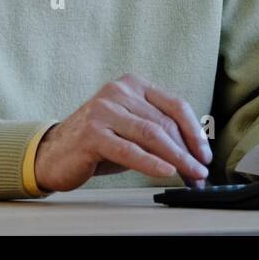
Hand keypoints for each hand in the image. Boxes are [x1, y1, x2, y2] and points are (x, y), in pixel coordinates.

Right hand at [34, 73, 211, 192]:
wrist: (53, 153)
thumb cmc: (97, 142)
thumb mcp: (131, 130)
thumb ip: (158, 133)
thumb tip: (194, 155)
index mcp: (132, 84)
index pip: (174, 105)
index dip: (194, 131)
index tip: (205, 154)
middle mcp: (118, 91)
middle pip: (165, 122)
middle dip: (187, 151)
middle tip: (199, 172)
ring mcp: (104, 110)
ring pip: (151, 135)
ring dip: (177, 158)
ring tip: (191, 175)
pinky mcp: (92, 133)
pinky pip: (130, 150)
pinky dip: (151, 162)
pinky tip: (166, 172)